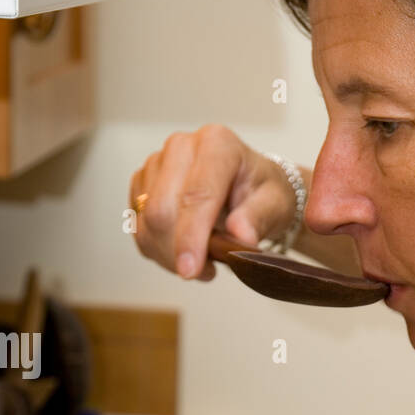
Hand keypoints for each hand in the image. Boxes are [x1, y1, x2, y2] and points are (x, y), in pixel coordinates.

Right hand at [128, 125, 297, 280]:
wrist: (250, 186)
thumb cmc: (263, 192)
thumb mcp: (275, 205)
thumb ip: (258, 219)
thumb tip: (241, 237)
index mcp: (217, 144)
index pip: (196, 195)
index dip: (190, 236)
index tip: (190, 271)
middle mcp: (181, 146)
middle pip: (161, 210)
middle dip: (178, 251)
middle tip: (207, 270)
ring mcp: (157, 163)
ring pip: (146, 222)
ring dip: (169, 254)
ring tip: (202, 261)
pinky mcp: (142, 183)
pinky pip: (139, 227)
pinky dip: (159, 249)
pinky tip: (184, 250)